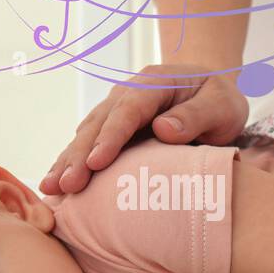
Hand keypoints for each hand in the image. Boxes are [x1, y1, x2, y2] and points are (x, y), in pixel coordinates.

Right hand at [38, 63, 247, 194]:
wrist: (210, 93)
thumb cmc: (218, 101)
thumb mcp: (222, 105)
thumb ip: (197, 116)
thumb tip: (163, 130)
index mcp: (154, 84)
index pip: (129, 110)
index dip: (111, 136)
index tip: (97, 163)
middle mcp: (127, 94)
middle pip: (98, 123)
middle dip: (80, 155)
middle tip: (67, 185)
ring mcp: (115, 110)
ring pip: (85, 134)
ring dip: (67, 161)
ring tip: (51, 189)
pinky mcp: (110, 129)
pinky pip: (86, 145)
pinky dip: (70, 163)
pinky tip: (55, 186)